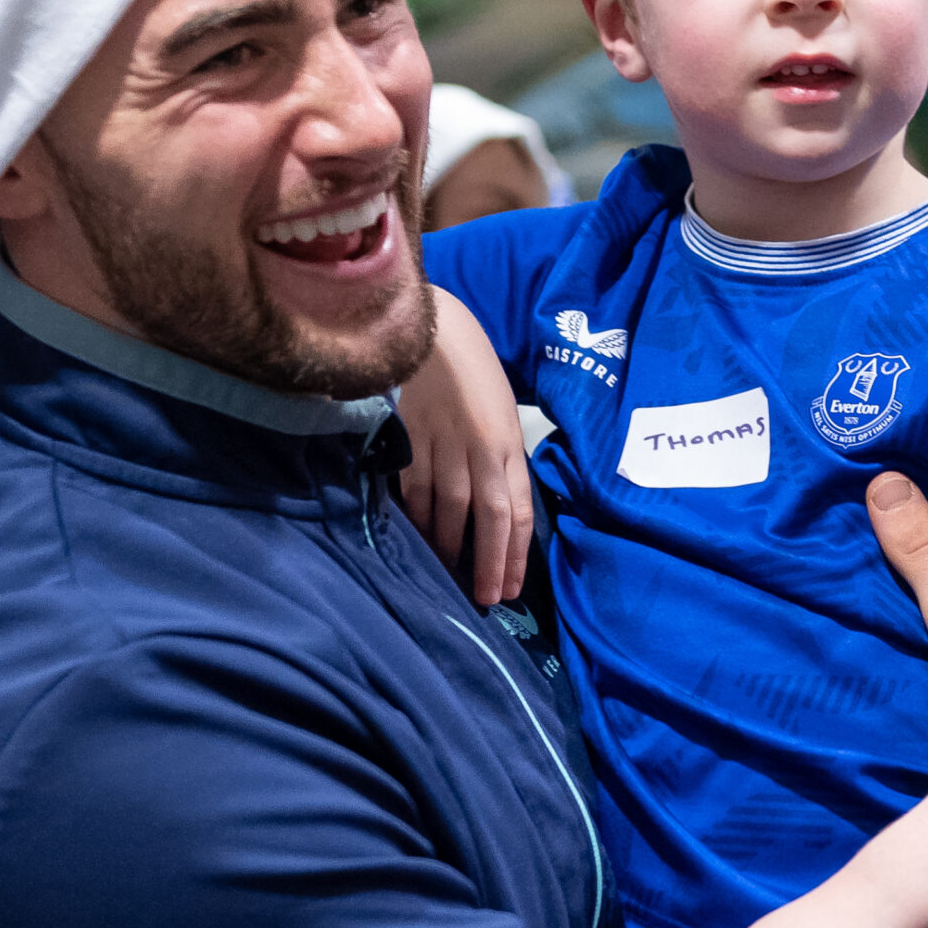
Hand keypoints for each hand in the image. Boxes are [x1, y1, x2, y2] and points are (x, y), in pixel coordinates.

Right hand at [397, 289, 533, 607]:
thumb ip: (500, 457)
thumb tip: (496, 507)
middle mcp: (480, 447)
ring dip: (449, 547)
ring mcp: (442, 444)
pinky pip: (413, 490)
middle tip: (483, 599)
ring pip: (448, 509)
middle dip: (486, 562)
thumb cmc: (471, 369)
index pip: (517, 509)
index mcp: (507, 440)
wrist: (431, 328)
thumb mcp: (498, 412)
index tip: (509, 588)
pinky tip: (418, 538)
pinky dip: (417, 518)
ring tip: (449, 575)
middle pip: (487, 517)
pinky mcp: (409, 439)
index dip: (514, 554)